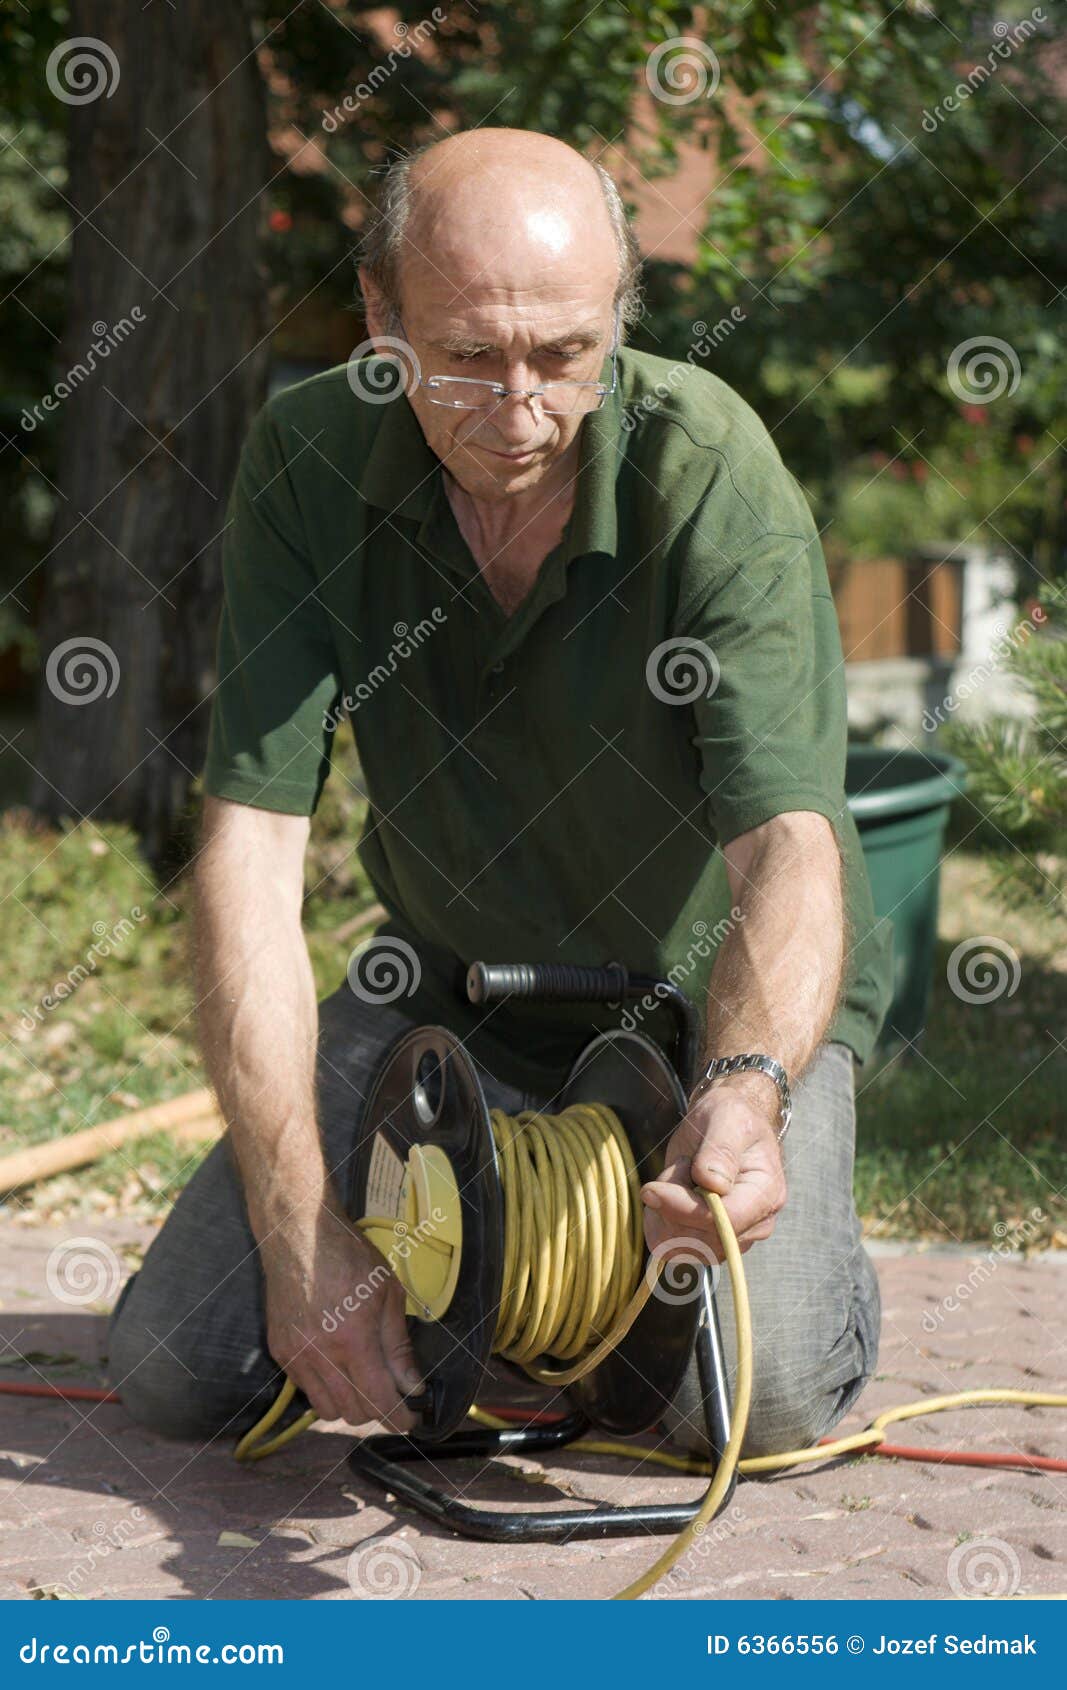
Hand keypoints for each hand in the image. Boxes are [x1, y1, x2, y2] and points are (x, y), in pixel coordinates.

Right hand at [259, 1201, 420, 1432]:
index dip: (398, 1418)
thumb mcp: (388, 1294)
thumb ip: (399, 1346)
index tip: (410, 1421)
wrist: (299, 1237)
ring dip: (349, 1404)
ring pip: (326, 1409)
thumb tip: (412, 1386)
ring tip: (364, 1382)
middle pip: (352, 1412)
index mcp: (353, 1339)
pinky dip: (325, 1388)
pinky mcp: (280, 1351)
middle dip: (376, 1411)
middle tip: (391, 1395)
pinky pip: (305, 1389)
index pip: (378, 1401)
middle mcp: (321, 1354)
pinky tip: (337, 1365)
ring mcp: (295, 1355)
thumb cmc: (349, 1256)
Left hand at [640, 1073, 786, 1261]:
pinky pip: (673, 1249)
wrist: (725, 1125)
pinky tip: (666, 1196)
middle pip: (701, 1240)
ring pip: (683, 1248)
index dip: (684, 1209)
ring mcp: (733, 1237)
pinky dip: (659, 1224)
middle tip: (679, 1166)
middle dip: (673, 1205)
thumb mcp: (726, 1117)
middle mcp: (754, 1224)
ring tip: (679, 1176)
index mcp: (766, 1194)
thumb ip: (721, 1149)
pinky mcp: (710, 1241)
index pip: (725, 1221)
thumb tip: (713, 1184)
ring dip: (665, 1214)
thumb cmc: (729, 1118)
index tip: (652, 1188)